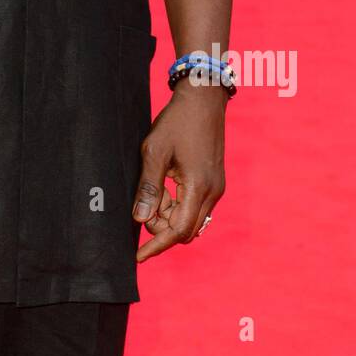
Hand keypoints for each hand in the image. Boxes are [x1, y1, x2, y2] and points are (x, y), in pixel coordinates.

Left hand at [132, 82, 226, 260]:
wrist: (203, 99)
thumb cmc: (176, 122)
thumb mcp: (154, 152)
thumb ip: (148, 187)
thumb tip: (139, 219)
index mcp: (198, 187)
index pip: (178, 231)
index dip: (156, 245)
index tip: (138, 256)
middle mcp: (213, 192)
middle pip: (186, 230)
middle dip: (161, 228)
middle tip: (142, 208)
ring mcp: (216, 187)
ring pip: (191, 219)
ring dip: (169, 216)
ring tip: (153, 192)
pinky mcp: (215, 181)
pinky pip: (196, 206)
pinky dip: (178, 206)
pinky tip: (165, 188)